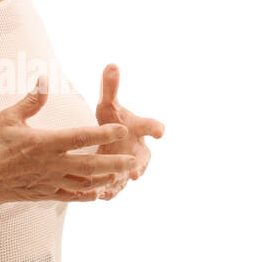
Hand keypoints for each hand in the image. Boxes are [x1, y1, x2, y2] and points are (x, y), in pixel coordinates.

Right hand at [0, 75, 137, 205]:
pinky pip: (70, 196)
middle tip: (132, 160)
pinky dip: (86, 195)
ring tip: (120, 174)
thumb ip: (32, 101)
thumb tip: (44, 79)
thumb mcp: (8, 118)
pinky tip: (97, 193)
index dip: (102, 133)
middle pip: (90, 165)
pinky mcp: (44, 194)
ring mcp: (49, 182)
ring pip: (84, 183)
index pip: (80, 137)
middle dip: (113, 163)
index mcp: (44, 143)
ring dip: (104, 179)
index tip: (121, 130)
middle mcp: (51, 165)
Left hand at [92, 63, 164, 200]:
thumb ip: (110, 88)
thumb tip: (111, 64)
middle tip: (137, 173)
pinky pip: (115, 188)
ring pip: (129, 176)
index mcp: (139, 130)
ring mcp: (130, 166)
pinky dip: (109, 192)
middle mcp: (138, 150)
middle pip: (144, 158)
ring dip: (123, 182)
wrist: (110, 143)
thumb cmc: (112, 122)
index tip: (161, 132)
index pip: (151, 126)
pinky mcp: (118, 180)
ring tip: (113, 190)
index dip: (156, 129)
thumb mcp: (109, 105)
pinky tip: (100, 197)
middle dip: (140, 165)